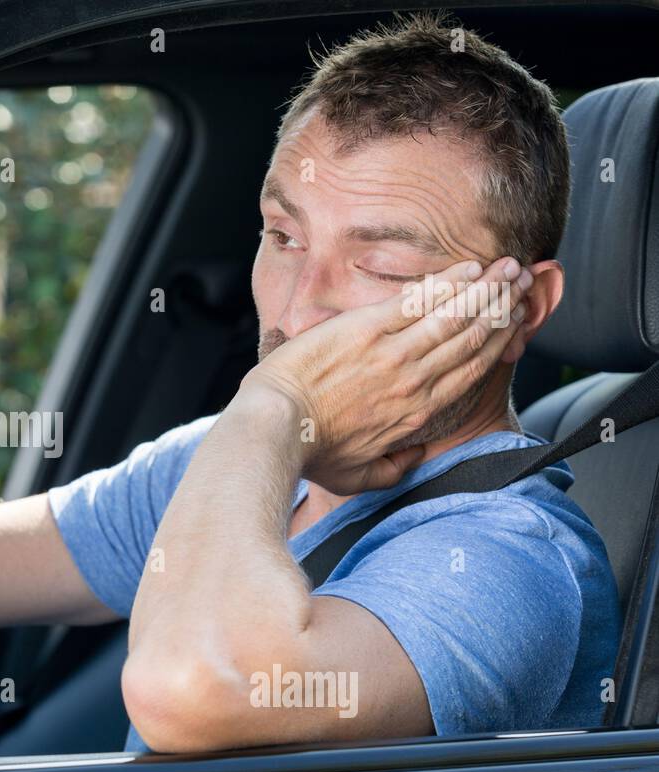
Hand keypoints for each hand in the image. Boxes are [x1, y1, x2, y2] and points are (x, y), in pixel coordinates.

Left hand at [240, 256, 532, 494]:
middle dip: (503, 306)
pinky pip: (418, 302)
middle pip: (472, 337)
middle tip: (523, 283)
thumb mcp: (356, 477)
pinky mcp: (366, 329)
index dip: (499, 343)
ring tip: (509, 268)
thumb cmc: (309, 454)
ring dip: (486, 289)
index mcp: (416, 413)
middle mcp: (414, 380)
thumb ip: (393, 468)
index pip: (470, 371)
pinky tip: (468, 268)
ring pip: (455, 315)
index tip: (515, 322)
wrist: (275, 428)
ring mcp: (392, 352)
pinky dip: (448, 283)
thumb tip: (413, 456)